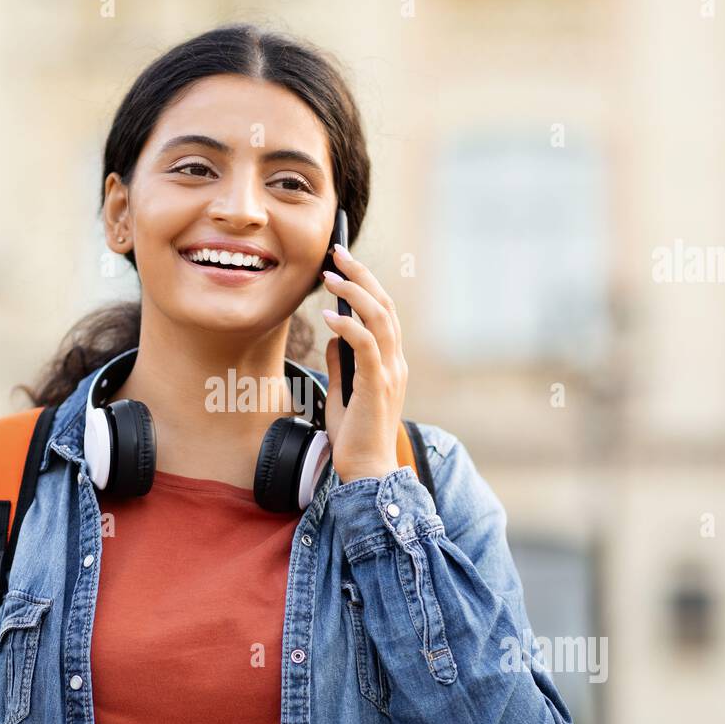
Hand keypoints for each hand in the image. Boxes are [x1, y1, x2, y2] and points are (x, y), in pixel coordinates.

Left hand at [320, 243, 408, 482]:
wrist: (366, 471)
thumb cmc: (354, 437)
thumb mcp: (343, 393)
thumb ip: (341, 365)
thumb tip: (333, 338)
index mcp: (391, 362)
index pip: (383, 312)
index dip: (365, 284)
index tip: (343, 263)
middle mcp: (396, 362)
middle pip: (384, 305)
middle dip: (360, 274)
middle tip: (336, 252)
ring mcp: (390, 372)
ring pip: (379, 317)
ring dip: (353, 292)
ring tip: (329, 277)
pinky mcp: (378, 385)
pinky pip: (366, 345)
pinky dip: (348, 325)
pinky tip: (328, 316)